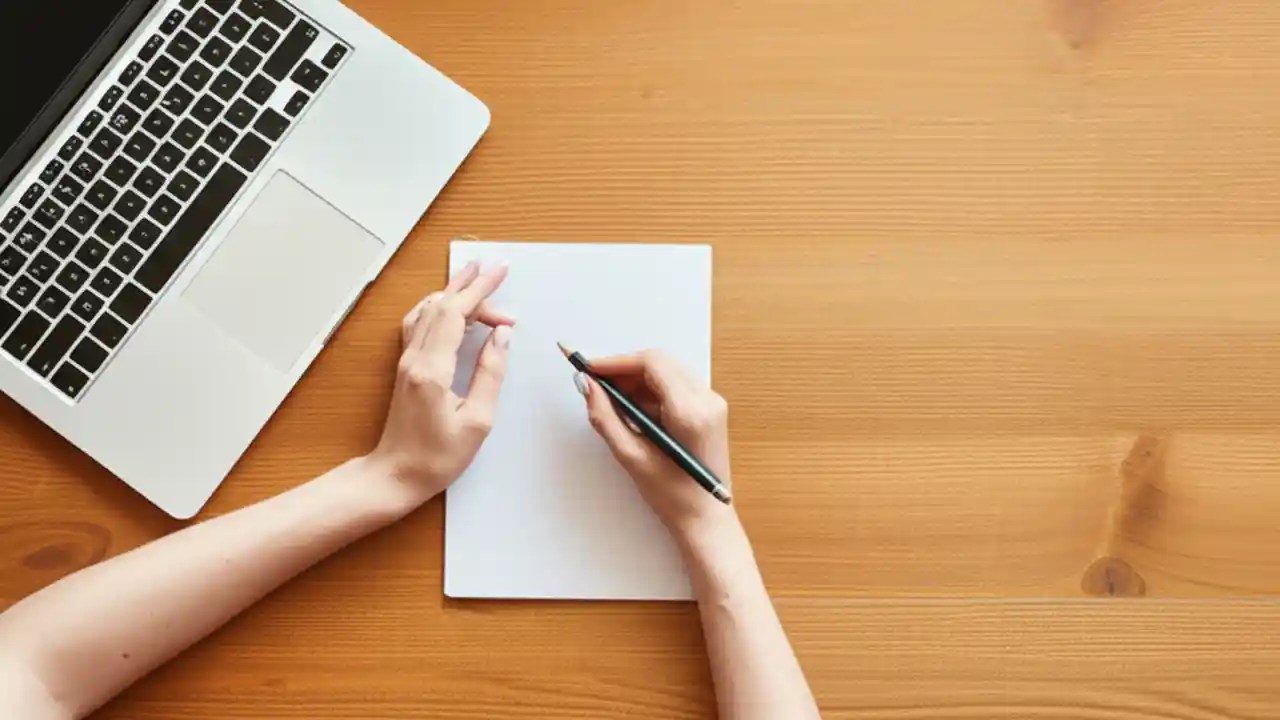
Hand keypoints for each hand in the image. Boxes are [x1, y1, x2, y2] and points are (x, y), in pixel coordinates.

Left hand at [368, 262, 512, 503]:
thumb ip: (490, 373)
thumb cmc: (437, 457)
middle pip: (442, 307)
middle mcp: (414, 358)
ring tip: (472, 278)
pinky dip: (437, 308)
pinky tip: (447, 307)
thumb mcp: (478, 420)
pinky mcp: (405, 369)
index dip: (480, 289)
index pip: (457, 313)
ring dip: (452, 293)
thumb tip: (501, 336)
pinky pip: (418, 325)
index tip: (501, 272)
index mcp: (433, 369)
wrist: (395, 475)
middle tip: (494, 269)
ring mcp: (406, 362)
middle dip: (470, 285)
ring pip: (427, 312)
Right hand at [577, 350, 736, 543]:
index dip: (616, 362)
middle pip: (660, 363)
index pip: (651, 363)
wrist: (707, 519)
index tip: (590, 369)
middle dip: (624, 370)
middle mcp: (707, 401)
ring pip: (667, 372)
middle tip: (596, 384)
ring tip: (612, 402)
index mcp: (691, 412)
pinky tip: (634, 411)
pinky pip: (676, 386)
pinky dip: (651, 392)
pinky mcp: (710, 410)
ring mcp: (712, 404)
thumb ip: (606, 418)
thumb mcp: (632, 457)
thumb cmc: (675, 497)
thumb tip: (588, 387)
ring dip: (637, 381)